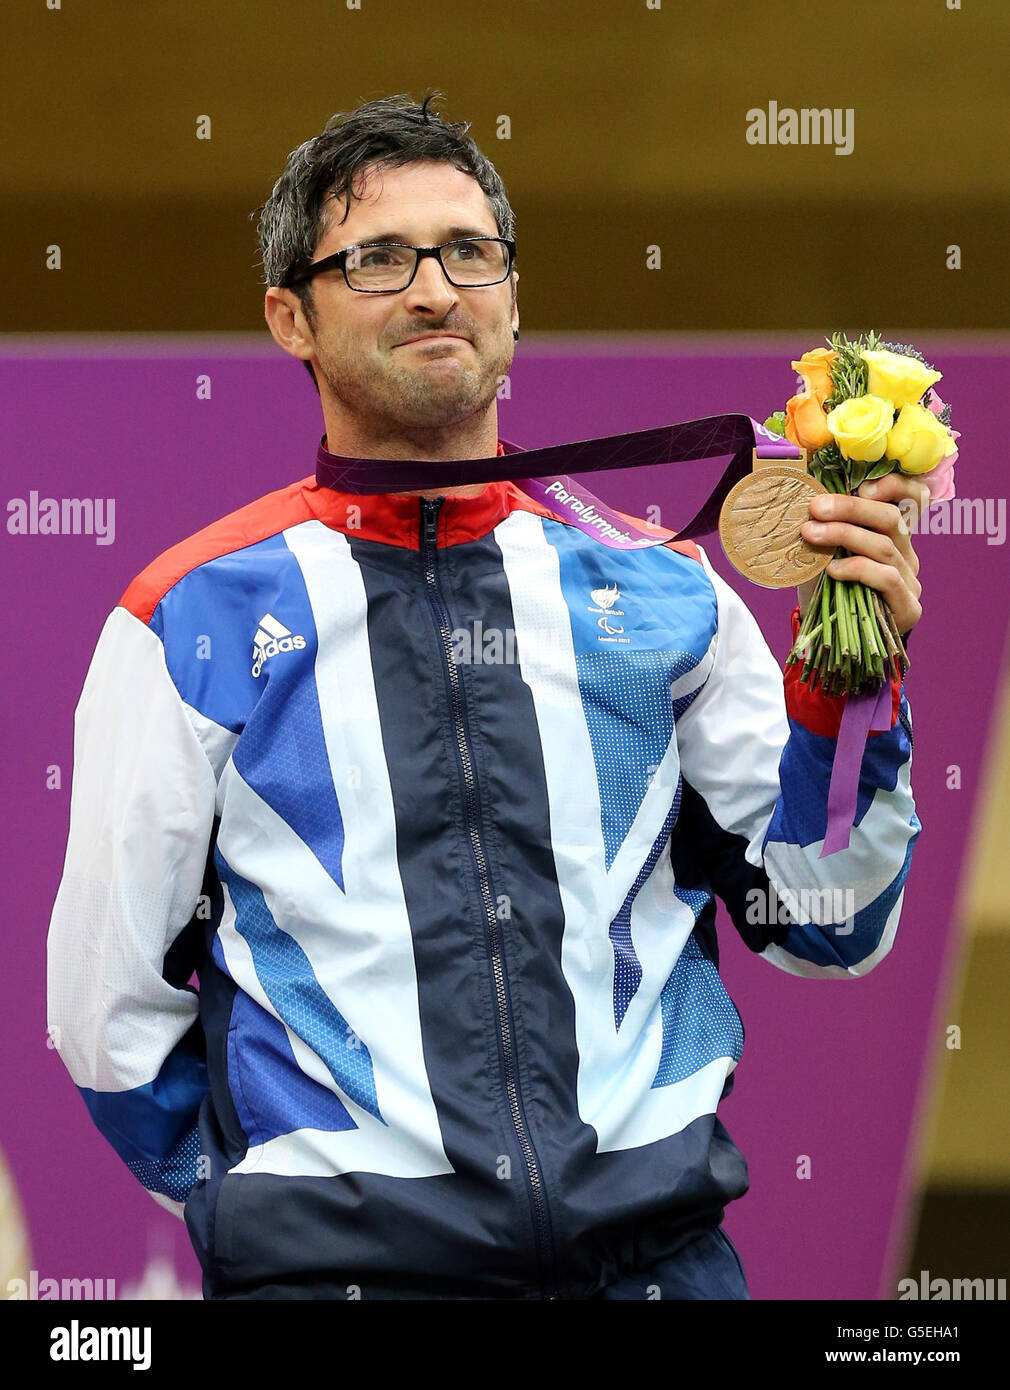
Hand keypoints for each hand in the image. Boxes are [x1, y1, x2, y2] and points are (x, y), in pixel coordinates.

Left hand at [796, 473, 928, 636]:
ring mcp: (910, 580)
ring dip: (844, 535)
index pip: (913, 498)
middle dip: (850, 508)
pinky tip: (833, 569)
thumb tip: (800, 496)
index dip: (895, 485)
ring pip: (884, 546)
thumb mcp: (824, 553)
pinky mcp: (908, 607)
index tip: (860, 485)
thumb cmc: (828, 591)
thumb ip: (824, 527)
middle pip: (891, 518)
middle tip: (815, 507)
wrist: (836, 642)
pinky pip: (887, 578)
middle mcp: (907, 554)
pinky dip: (858, 569)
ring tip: (810, 534)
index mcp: (893, 535)